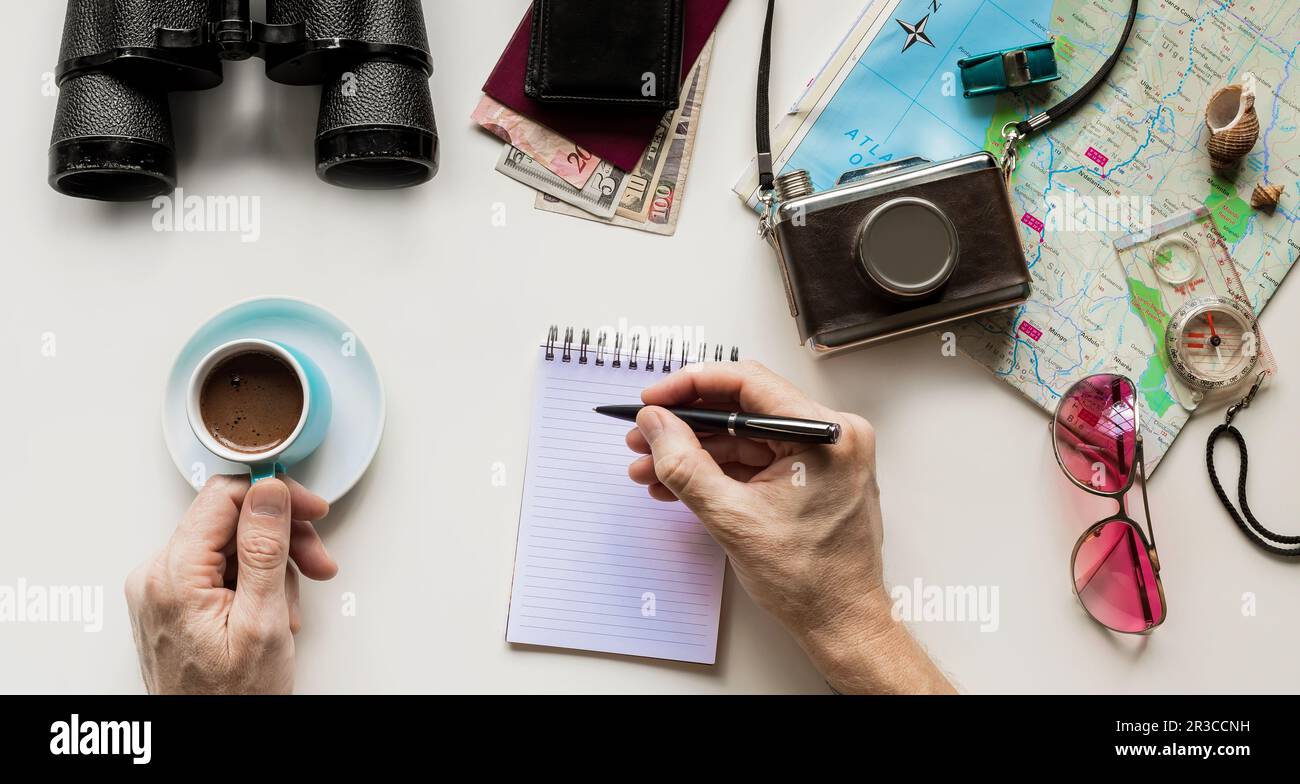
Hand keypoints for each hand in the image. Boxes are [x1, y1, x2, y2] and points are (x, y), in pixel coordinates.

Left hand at [125, 475, 337, 693]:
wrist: (211, 742)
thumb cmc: (231, 699)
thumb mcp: (262, 621)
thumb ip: (264, 550)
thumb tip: (269, 492)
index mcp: (173, 576)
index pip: (223, 498)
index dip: (274, 496)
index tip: (311, 509)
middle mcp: (157, 576)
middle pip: (230, 522)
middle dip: (282, 539)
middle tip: (318, 562)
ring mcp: (162, 590)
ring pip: (230, 546)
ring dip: (273, 567)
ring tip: (292, 607)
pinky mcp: (173, 602)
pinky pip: (220, 570)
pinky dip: (254, 584)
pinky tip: (271, 612)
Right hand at [626, 361, 952, 693]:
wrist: (840, 622)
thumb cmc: (813, 581)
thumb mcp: (732, 519)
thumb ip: (685, 466)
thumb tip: (655, 426)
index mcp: (826, 434)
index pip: (749, 384)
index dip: (692, 386)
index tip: (655, 399)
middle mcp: (830, 435)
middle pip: (742, 409)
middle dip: (686, 426)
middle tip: (645, 435)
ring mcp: (821, 455)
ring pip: (743, 436)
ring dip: (694, 451)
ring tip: (650, 466)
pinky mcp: (808, 474)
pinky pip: (753, 458)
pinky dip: (715, 469)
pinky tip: (677, 481)